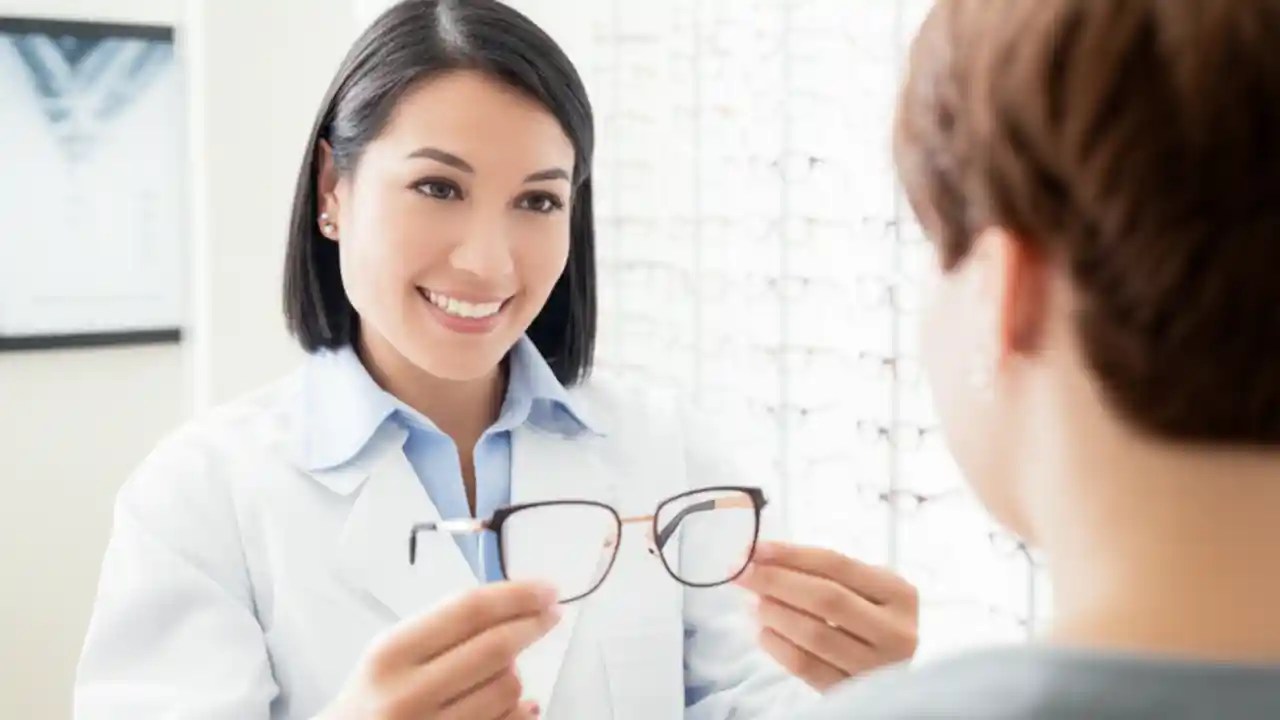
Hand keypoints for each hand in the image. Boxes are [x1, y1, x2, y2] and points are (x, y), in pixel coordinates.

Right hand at [318, 581, 561, 719]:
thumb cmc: (372, 698)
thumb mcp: (390, 655)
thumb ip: (442, 631)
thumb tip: (514, 608)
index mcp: (390, 654)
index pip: (468, 611)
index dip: (517, 596)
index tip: (546, 590)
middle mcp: (408, 694)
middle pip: (495, 648)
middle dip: (533, 625)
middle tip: (551, 614)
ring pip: (508, 689)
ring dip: (517, 674)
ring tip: (505, 670)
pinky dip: (522, 710)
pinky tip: (520, 704)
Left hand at [735, 541, 918, 690]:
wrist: (895, 678)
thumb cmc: (872, 619)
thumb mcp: (865, 590)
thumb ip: (825, 573)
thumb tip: (763, 558)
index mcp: (899, 594)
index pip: (838, 565)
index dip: (792, 555)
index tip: (755, 550)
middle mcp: (895, 631)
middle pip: (826, 598)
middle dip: (777, 581)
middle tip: (743, 574)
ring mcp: (876, 667)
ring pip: (815, 634)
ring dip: (775, 614)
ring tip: (754, 603)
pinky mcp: (853, 693)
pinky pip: (806, 667)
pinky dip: (778, 646)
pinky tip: (763, 632)